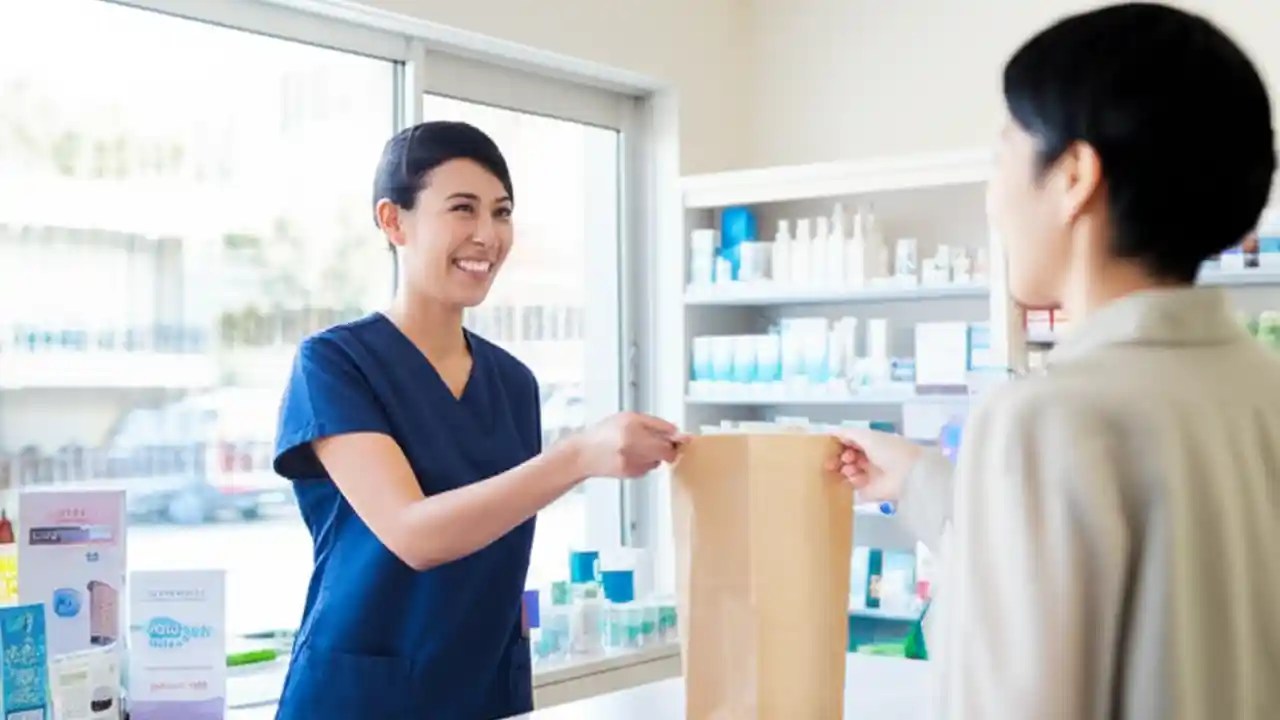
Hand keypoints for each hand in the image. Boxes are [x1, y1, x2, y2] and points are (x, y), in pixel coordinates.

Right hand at [571, 412, 686, 478]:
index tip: (684, 438)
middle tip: (661, 443)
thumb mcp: (629, 418)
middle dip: (667, 448)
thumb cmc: (604, 433)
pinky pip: (648, 468)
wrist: (583, 454)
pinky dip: (645, 463)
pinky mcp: (631, 473)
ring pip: (658, 460)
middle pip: (666, 451)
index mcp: (633, 426)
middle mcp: (632, 444)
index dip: (676, 437)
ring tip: (637, 448)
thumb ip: (655, 424)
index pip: (666, 433)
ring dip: (655, 455)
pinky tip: (630, 457)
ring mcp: (632, 461)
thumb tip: (677, 432)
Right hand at [828, 427, 921, 501]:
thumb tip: (832, 432)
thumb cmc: (889, 451)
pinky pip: (854, 486)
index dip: (840, 443)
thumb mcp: (868, 436)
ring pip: (849, 471)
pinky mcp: (870, 490)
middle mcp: (871, 458)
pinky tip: (853, 478)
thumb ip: (848, 433)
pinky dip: (850, 481)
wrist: (908, 474)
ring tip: (848, 469)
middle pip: (848, 457)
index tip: (830, 446)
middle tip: (831, 461)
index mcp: (872, 443)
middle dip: (839, 458)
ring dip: (845, 468)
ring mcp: (870, 475)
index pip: (851, 442)